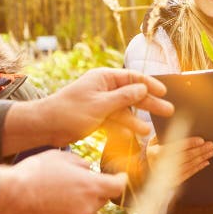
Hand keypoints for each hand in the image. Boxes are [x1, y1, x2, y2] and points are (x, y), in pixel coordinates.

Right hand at [0, 150, 127, 213]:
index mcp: (92, 187)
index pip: (119, 185)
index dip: (119, 180)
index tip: (117, 177)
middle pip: (101, 199)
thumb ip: (81, 164)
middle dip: (93, 191)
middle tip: (73, 184)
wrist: (7, 201)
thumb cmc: (33, 174)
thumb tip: (89, 169)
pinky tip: (49, 209)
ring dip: (78, 205)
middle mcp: (88, 208)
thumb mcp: (60, 157)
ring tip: (55, 196)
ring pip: (86, 212)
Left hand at [3, 68, 173, 154]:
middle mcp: (104, 88)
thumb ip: (124, 97)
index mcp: (104, 78)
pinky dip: (123, 128)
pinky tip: (132, 136)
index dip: (150, 84)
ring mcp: (100, 103)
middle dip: (149, 103)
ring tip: (149, 131)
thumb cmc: (68, 111)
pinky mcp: (96, 117)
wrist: (44, 127)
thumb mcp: (100, 104)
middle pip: (132, 94)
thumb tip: (143, 88)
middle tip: (168, 110)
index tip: (164, 92)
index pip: (133, 77)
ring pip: (124, 110)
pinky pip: (114, 121)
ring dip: (136, 120)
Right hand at [146, 135, 212, 184]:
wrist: (147, 170)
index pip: (176, 147)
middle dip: (200, 150)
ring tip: (210, 152)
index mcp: (156, 153)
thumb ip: (165, 135)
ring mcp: (168, 175)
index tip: (201, 140)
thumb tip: (179, 125)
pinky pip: (189, 174)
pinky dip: (198, 167)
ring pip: (189, 165)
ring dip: (202, 158)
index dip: (190, 143)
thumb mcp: (154, 141)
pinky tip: (205, 162)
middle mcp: (162, 165)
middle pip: (185, 156)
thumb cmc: (154, 151)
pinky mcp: (173, 182)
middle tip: (211, 145)